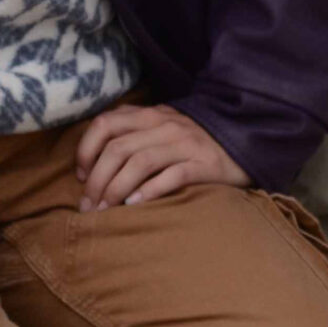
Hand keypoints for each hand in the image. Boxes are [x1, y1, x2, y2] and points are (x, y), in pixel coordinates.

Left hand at [75, 103, 249, 209]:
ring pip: (139, 163)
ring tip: (105, 211)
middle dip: (96, 181)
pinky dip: (149, 191)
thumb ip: (134, 135)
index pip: (105, 123)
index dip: (85, 150)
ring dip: (116, 190)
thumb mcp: (163, 129)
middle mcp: (166, 125)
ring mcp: (187, 143)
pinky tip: (135, 205)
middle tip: (88, 206)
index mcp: (151, 115)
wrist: (247, 144)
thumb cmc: (196, 144)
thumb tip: (94, 163)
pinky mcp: (205, 164)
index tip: (81, 175)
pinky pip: (172, 176)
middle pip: (117, 149)